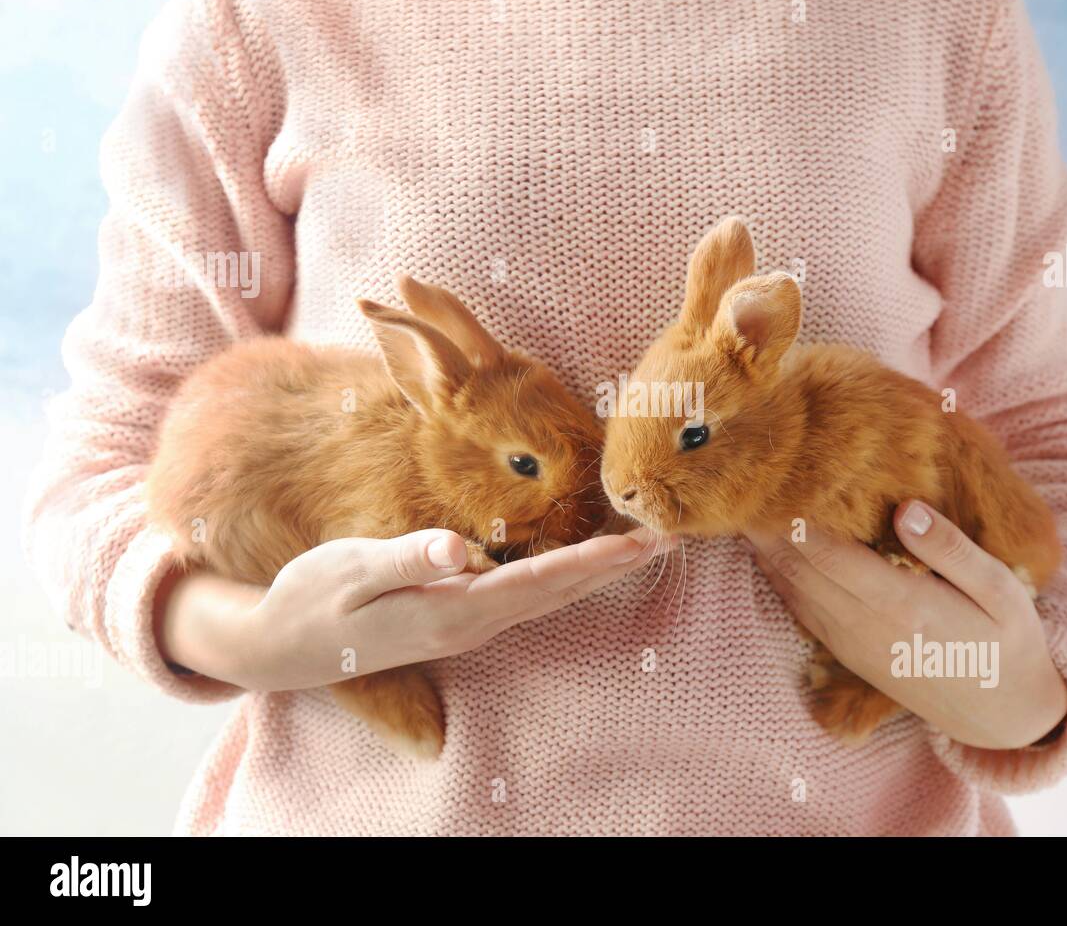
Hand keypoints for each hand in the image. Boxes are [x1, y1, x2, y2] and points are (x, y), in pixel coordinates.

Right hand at [156, 528, 664, 691]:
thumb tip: (462, 548)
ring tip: (638, 547)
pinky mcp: (456, 616)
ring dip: (594, 572)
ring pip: (545, 596)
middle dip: (613, 565)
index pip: (540, 581)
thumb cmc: (314, 598)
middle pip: (557, 591)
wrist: (283, 646)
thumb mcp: (353, 571)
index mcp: (454, 611)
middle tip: (667, 537)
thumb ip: (410, 558)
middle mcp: (471, 623)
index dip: (594, 560)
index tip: (642, 543)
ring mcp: (466, 624)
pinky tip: (578, 563)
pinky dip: (561, 577)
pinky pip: (524, 596)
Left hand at [744, 502, 1066, 749]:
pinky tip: (766, 552)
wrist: (1003, 716)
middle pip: (799, 568)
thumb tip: (905, 508)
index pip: (829, 553)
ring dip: (767, 550)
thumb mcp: (1000, 591)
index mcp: (903, 604)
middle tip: (744, 484)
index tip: (774, 477)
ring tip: (744, 507)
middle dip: (768, 527)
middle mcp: (866, 626)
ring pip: (793, 589)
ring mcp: (852, 644)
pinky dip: (779, 578)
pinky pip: (802, 611)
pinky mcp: (849, 655)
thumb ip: (951, 549)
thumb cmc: (1008, 641)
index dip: (794, 517)